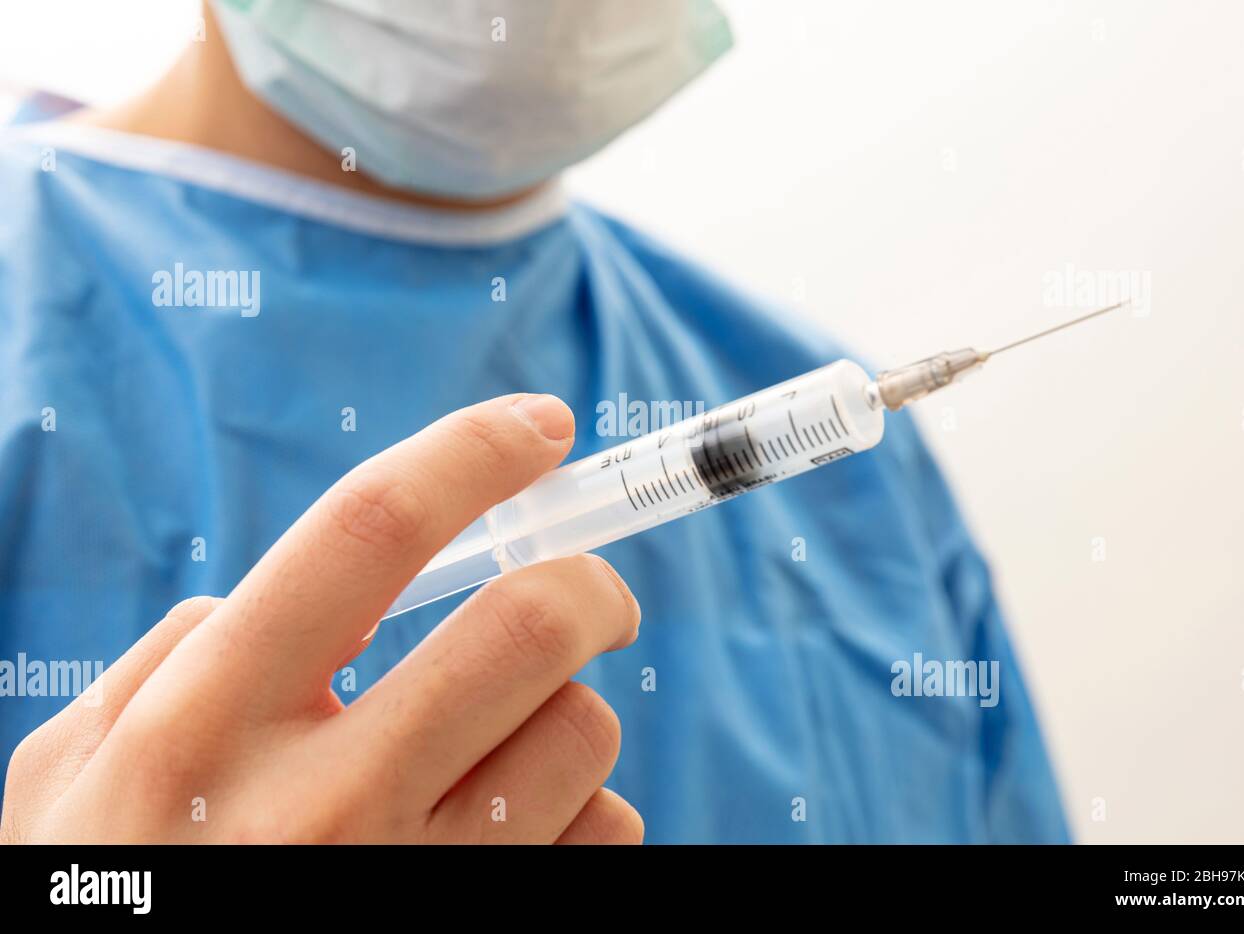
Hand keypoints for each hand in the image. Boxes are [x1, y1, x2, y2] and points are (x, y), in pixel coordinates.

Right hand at [0, 394, 641, 843]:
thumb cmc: (109, 899)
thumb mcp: (73, 782)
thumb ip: (163, 667)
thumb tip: (256, 597)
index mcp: (206, 724)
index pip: (367, 534)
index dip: (471, 454)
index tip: (541, 425)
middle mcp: (323, 803)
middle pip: (533, 626)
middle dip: (586, 586)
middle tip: (583, 596)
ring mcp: (418, 882)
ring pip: (586, 736)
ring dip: (567, 716)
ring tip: (496, 751)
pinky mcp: (495, 929)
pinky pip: (603, 837)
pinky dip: (581, 818)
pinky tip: (507, 842)